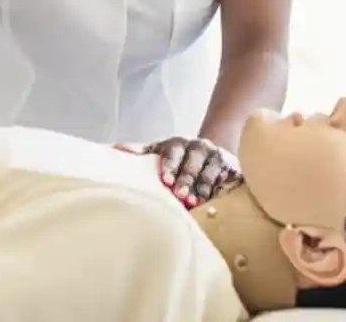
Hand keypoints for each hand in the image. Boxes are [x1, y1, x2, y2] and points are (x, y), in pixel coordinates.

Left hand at [116, 136, 238, 208]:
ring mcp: (217, 157)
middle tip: (181, 196)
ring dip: (204, 187)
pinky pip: (228, 178)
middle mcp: (199, 147)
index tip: (166, 181)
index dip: (170, 166)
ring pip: (211, 172)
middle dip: (187, 179)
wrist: (212, 151)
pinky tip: (218, 199)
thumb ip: (139, 153)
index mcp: (178, 144)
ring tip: (197, 202)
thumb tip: (112, 149)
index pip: (173, 153)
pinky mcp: (233, 168)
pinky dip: (223, 188)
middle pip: (193, 163)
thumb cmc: (178, 157)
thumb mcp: (159, 152)